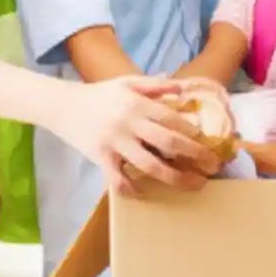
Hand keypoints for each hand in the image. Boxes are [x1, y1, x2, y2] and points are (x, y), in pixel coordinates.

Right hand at [44, 76, 221, 194]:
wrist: (62, 105)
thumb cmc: (98, 94)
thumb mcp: (126, 82)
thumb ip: (154, 85)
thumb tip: (182, 88)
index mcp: (137, 104)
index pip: (171, 118)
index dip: (193, 132)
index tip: (208, 142)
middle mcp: (129, 123)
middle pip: (167, 142)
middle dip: (194, 155)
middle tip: (213, 166)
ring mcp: (115, 143)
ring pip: (149, 164)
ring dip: (175, 177)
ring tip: (194, 184)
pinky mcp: (100, 158)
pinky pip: (117, 178)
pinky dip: (130, 188)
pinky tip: (143, 194)